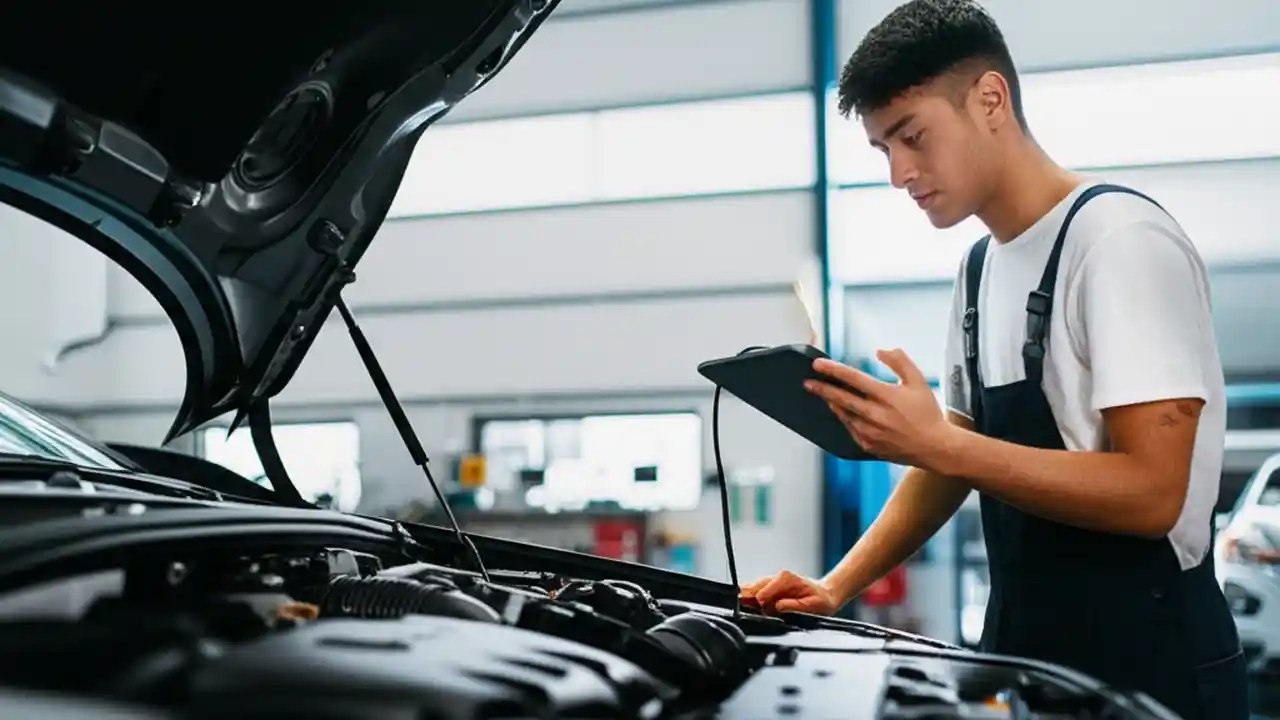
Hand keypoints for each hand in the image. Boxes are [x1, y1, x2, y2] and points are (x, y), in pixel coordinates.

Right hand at [739, 570, 841, 614]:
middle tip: (746, 610)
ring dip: (748, 599)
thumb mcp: (812, 606)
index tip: (760, 611)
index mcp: (786, 579)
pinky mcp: (772, 587)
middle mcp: (778, 577)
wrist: (827, 594)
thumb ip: (793, 606)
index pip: (763, 590)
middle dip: (748, 599)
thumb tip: (777, 607)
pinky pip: (756, 591)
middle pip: (754, 587)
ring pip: (752, 588)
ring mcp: (774, 581)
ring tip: (744, 608)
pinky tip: (749, 606)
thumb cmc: (821, 599)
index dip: (759, 602)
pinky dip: (751, 599)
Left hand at [804, 349, 955, 468]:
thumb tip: (880, 351)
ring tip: (822, 393)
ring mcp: (870, 432)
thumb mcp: (918, 381)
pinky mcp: (868, 445)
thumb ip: (900, 361)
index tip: (818, 364)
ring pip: (843, 414)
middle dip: (822, 388)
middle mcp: (876, 415)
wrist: (935, 447)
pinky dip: (843, 418)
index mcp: (887, 396)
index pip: (853, 378)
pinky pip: (849, 429)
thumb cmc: (927, 413)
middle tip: (807, 381)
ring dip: (832, 403)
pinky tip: (839, 410)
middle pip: (841, 398)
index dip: (833, 370)